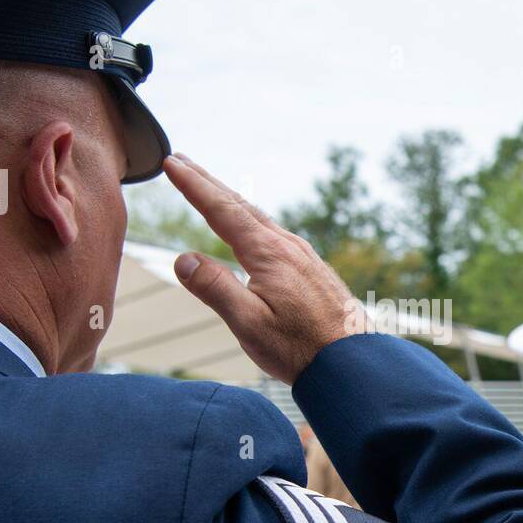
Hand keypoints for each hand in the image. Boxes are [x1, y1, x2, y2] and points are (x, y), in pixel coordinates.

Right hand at [162, 154, 358, 383]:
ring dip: (230, 199)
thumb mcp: (249, 324)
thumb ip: (216, 289)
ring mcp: (303, 255)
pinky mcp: (311, 268)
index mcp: (268, 254)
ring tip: (209, 188)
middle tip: (181, 160)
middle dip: (207, 182)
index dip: (193, 186)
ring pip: (259, 217)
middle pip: (240, 205)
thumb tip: (184, 258)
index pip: (221, 211)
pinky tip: (252, 228)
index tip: (170, 163)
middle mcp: (287, 246)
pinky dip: (252, 219)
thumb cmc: (300, 348)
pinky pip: (274, 232)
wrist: (353, 361)